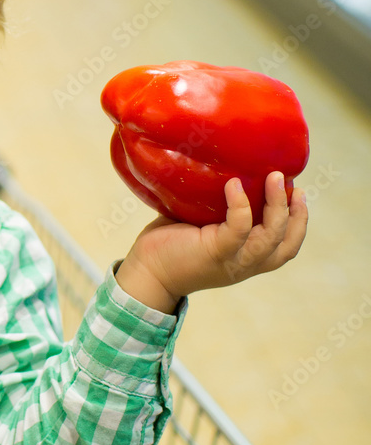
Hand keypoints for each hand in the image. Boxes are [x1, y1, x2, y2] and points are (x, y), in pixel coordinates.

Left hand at [116, 172, 307, 313]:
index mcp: (247, 260)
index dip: (299, 222)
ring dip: (276, 206)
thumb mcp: (204, 228)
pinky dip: (240, 206)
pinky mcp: (214, 252)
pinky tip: (234, 185)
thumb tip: (224, 173)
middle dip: (294, 212)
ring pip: (269, 237)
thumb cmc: (171, 246)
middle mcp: (245, 264)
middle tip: (288, 181)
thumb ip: (219, 212)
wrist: (146, 271)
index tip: (298, 194)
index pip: (286, 248)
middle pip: (285, 243)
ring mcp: (232, 261)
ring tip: (273, 177)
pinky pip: (238, 228)